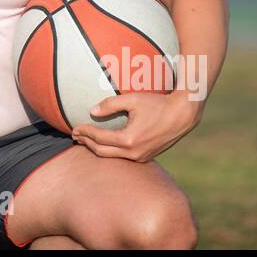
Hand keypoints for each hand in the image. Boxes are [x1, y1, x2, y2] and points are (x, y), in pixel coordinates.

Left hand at [72, 92, 202, 162]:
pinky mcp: (146, 157)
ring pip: (112, 156)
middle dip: (87, 143)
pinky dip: (110, 151)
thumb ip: (110, 104)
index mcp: (129, 139)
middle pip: (102, 151)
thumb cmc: (157, 103)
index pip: (99, 138)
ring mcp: (141, 157)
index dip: (85, 132)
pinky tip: (104, 144)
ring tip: (86, 140)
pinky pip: (123, 157)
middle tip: (75, 135)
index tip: (74, 126)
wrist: (182, 115)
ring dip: (97, 148)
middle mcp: (134, 153)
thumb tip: (92, 111)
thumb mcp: (132, 99)